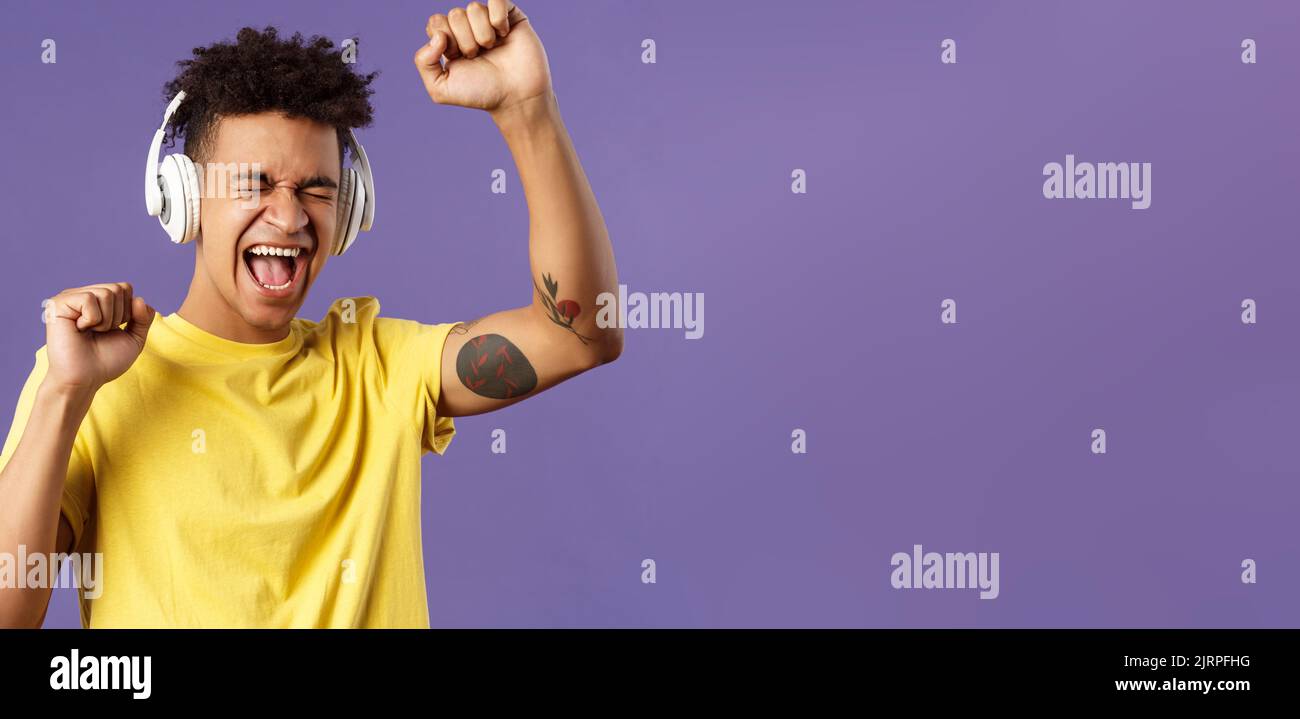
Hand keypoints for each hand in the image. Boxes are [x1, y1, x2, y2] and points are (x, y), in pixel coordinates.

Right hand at [42, 283, 154, 391]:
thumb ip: (143, 318)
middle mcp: (83, 295)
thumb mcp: (134, 338)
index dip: (129, 311)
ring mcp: (69, 298)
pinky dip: (92, 319)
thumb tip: (139, 298)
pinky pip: (89, 299)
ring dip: (106, 319)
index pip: (125, 288)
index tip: (115, 329)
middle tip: (101, 332)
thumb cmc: (106, 361)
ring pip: (106, 292)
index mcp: (98, 301)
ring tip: (91, 332)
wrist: (85, 379)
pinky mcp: (58, 304)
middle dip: (119, 315)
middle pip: (118, 288)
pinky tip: (79, 329)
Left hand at [413, 1, 552, 115]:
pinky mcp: (511, 15)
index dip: (445, 40)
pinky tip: (504, 34)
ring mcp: (489, 21)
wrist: (516, 97)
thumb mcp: (440, 89)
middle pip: (454, 14)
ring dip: (482, 34)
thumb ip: (423, 62)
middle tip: (478, 57)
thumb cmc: (482, 94)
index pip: (436, 22)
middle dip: (465, 40)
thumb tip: (437, 35)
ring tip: (492, 49)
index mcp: (450, 41)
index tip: (458, 58)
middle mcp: (469, 28)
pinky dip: (498, 18)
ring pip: (474, 8)